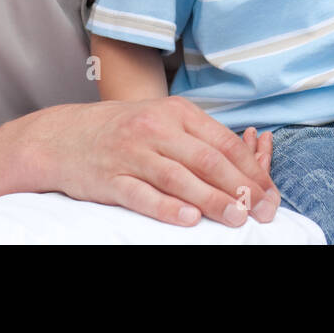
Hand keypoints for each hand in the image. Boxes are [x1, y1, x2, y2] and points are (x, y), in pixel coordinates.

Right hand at [42, 97, 281, 228]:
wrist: (64, 136)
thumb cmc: (124, 129)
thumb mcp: (163, 119)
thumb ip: (198, 137)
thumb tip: (245, 163)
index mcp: (175, 112)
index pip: (222, 142)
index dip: (250, 169)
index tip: (269, 192)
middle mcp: (155, 129)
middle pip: (206, 160)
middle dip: (240, 187)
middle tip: (263, 210)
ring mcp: (132, 154)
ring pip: (179, 178)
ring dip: (212, 200)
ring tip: (237, 217)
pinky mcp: (111, 179)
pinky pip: (142, 195)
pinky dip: (167, 208)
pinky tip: (189, 220)